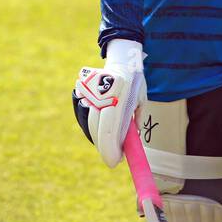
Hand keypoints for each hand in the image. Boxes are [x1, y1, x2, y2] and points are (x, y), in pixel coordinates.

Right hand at [71, 40, 146, 167]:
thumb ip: (132, 124)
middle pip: (97, 129)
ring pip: (89, 124)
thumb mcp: (140, 103)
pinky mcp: (81, 91)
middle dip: (105, 148)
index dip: (111, 149)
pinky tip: (101, 130)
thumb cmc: (135, 84)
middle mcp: (102, 94)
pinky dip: (93, 127)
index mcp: (120, 96)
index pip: (110, 129)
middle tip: (113, 159)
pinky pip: (84, 116)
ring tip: (110, 143)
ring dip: (99, 138)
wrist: (121, 59)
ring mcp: (89, 92)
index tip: (116, 162)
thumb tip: (127, 147)